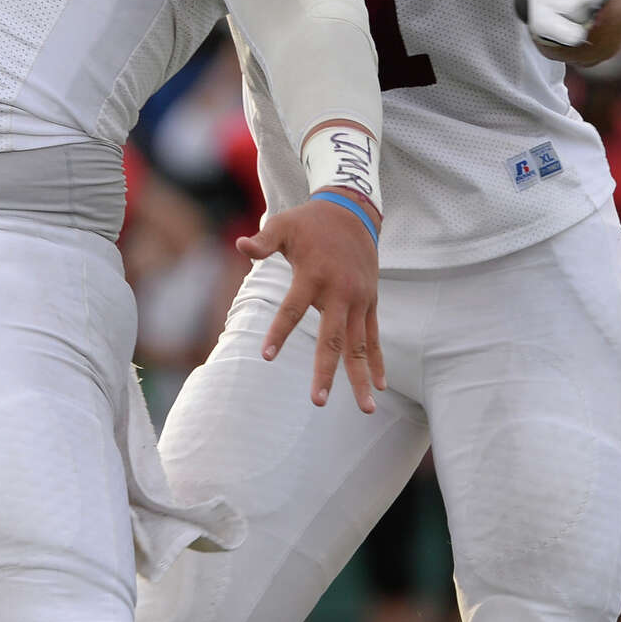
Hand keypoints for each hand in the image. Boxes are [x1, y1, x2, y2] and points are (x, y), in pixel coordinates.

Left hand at [236, 197, 383, 413]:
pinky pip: (373, 337)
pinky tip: (379, 386)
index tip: (266, 356)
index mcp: (314, 275)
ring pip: (359, 346)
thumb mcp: (283, 225)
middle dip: (325, 371)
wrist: (353, 212)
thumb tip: (241, 245)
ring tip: (366, 409)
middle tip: (318, 401)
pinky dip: (376, 361)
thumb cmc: (309, 222)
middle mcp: (340, 292)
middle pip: (332, 338)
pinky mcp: (370, 303)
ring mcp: (359, 300)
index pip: (293, 309)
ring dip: (360, 377)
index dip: (279, 332)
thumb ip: (263, 242)